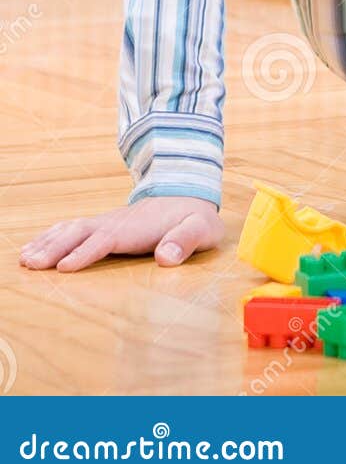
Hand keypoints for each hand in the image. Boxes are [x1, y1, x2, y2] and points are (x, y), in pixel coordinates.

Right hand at [19, 196, 222, 271]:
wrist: (190, 195)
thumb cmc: (195, 218)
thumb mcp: (202, 229)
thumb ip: (185, 241)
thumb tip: (166, 257)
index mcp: (138, 227)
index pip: (108, 239)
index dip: (87, 252)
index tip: (65, 267)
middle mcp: (117, 223)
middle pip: (81, 232)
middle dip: (55, 248)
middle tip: (30, 263)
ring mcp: (108, 222)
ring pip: (73, 229)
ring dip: (48, 242)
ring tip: (24, 258)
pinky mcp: (104, 226)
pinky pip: (72, 229)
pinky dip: (51, 236)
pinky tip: (35, 246)